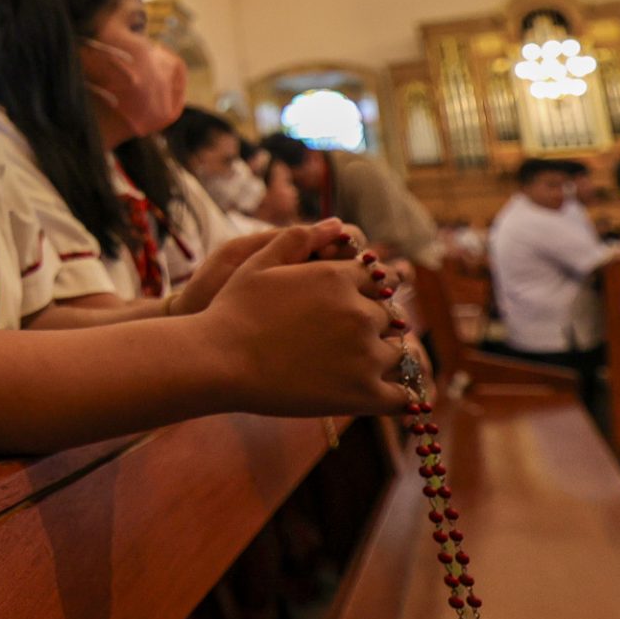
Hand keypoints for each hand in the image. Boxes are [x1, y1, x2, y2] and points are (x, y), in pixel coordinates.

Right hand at [198, 227, 406, 417]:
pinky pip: (400, 394)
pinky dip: (395, 395)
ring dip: (382, 357)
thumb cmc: (232, 310)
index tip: (350, 306)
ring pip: (397, 353)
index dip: (367, 293)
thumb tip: (337, 223)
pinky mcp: (363, 393)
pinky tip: (376, 393)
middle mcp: (360, 312)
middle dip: (374, 325)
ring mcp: (366, 354)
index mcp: (339, 277)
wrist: (219, 361)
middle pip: (390, 317)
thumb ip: (298, 238)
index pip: (378, 280)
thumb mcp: (257, 261)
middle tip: (347, 340)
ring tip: (355, 367)